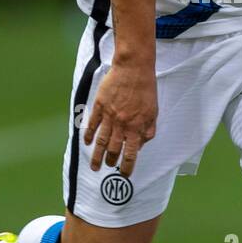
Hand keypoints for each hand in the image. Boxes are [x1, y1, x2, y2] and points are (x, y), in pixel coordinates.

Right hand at [83, 59, 157, 176]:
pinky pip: (92, 124)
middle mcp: (121, 124)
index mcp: (136, 126)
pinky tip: (87, 143)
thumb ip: (148, 130)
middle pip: (113, 149)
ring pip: (101, 141)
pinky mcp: (99, 106)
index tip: (125, 174)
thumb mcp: (154, 111)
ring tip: (95, 165)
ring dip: (97, 155)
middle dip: (110, 162)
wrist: (133, 68)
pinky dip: (89, 135)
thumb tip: (141, 145)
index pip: (131, 153)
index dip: (127, 166)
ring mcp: (109, 115)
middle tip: (107, 168)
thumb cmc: (146, 89)